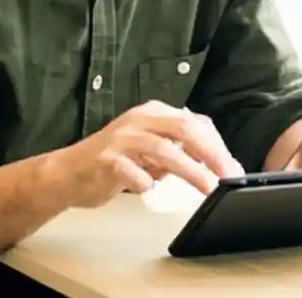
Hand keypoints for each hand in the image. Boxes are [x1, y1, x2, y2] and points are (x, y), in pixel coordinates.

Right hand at [45, 101, 243, 208]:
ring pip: (163, 149)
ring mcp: (121, 137)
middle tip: (229, 176)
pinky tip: (149, 188)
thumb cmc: (115, 163)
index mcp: (155, 113)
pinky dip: (142, 180)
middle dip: (212, 153)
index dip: (218, 146)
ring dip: (190, 170)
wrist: (67, 172)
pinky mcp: (104, 158)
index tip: (233, 168)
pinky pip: (129, 169)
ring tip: (208, 188)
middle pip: (185, 129)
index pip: (196, 123)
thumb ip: (180, 152)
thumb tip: (218, 166)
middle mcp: (140, 119)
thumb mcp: (153, 151)